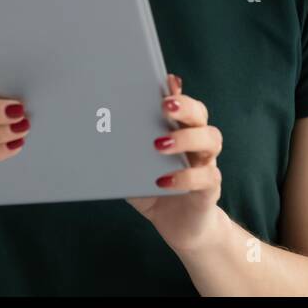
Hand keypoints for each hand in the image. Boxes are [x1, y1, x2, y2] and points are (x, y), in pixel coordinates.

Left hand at [127, 74, 224, 253]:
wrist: (181, 227)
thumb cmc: (155, 189)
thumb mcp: (134, 168)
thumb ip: (124, 149)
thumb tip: (97, 133)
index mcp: (181, 131)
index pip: (182, 103)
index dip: (176, 91)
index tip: (165, 80)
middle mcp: (198, 143)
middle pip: (200, 114)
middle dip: (184, 106)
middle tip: (164, 106)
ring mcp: (207, 163)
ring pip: (211, 139)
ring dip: (186, 137)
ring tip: (160, 143)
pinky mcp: (210, 189)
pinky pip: (206, 177)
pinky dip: (185, 177)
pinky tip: (163, 180)